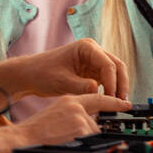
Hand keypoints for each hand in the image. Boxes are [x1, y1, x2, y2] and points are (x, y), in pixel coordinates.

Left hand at [0, 39, 129, 101]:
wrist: (30, 76)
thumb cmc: (41, 73)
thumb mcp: (61, 81)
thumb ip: (80, 86)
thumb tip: (97, 91)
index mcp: (86, 47)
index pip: (108, 64)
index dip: (113, 82)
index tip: (112, 98)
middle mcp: (93, 52)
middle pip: (116, 67)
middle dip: (120, 85)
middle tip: (121, 103)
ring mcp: (93, 62)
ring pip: (114, 74)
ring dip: (117, 88)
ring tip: (117, 105)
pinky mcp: (91, 72)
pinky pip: (106, 81)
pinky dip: (109, 90)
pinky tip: (108, 103)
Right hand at [0, 93, 131, 150]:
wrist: (24, 137)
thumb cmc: (36, 131)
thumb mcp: (56, 115)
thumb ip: (74, 114)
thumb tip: (90, 122)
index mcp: (69, 100)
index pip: (97, 98)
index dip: (113, 102)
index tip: (125, 104)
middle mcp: (76, 106)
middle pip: (96, 121)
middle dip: (89, 132)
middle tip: (73, 135)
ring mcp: (79, 117)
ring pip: (93, 132)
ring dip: (83, 139)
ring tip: (63, 139)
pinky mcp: (81, 128)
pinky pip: (90, 139)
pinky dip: (81, 144)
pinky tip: (65, 142)